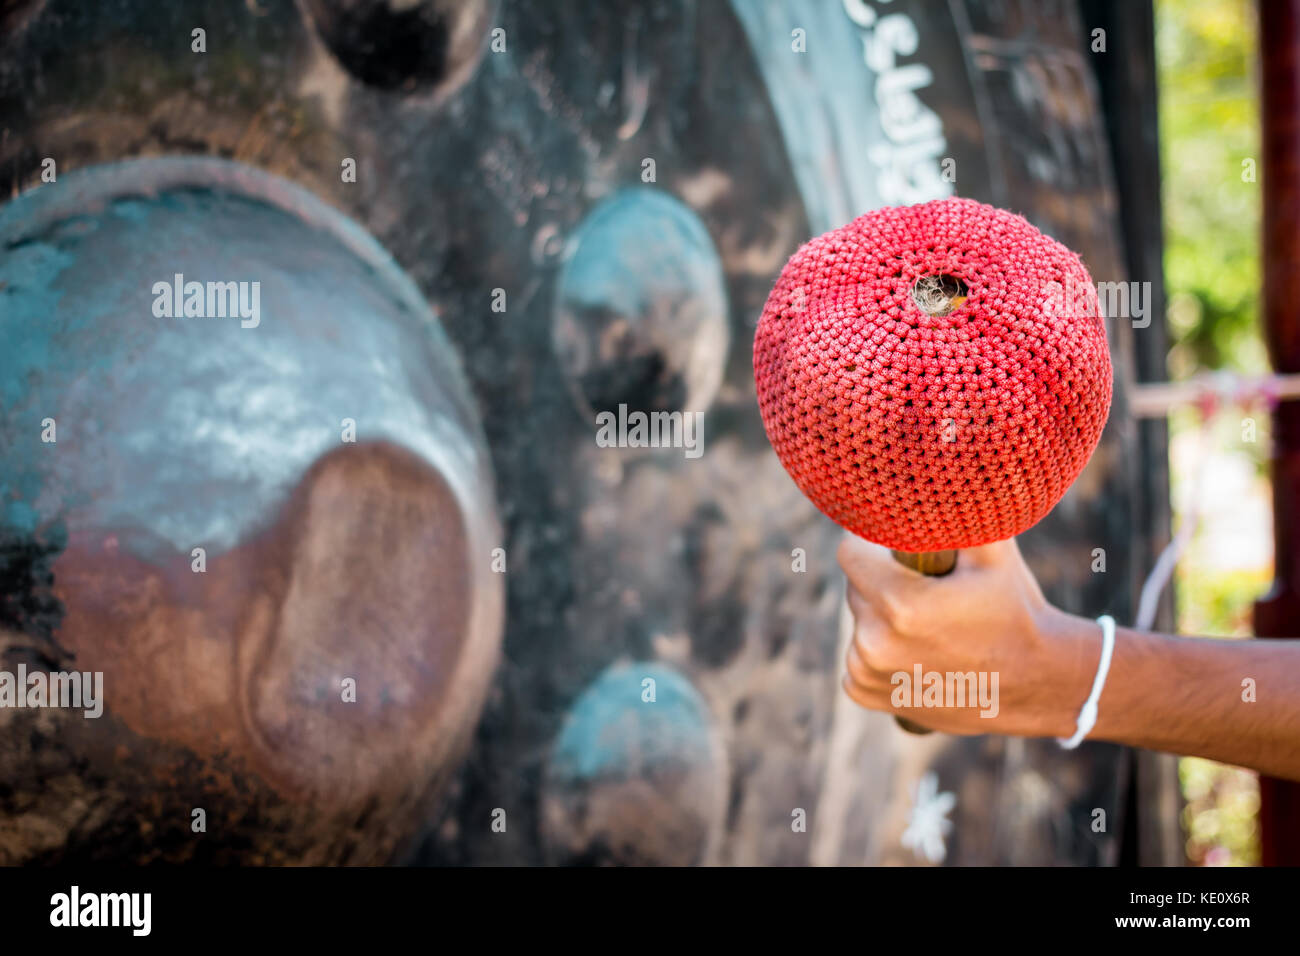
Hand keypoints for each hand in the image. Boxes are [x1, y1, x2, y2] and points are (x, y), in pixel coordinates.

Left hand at [837, 535, 1096, 736]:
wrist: (1037, 681)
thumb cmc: (1015, 609)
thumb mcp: (993, 552)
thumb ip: (955, 511)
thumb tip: (934, 463)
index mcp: (900, 605)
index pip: (851, 553)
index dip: (870, 544)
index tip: (892, 544)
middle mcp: (876, 643)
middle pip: (857, 588)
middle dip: (882, 580)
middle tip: (926, 586)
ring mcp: (869, 673)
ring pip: (858, 622)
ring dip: (880, 616)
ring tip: (926, 621)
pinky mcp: (868, 695)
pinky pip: (855, 657)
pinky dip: (876, 651)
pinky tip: (915, 649)